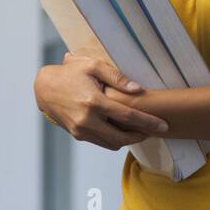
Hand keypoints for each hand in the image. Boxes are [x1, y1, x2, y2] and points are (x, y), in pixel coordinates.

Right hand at [33, 53, 168, 148]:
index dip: (148, 122)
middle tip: (154, 130)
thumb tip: (138, 89)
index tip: (163, 126)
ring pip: (112, 143)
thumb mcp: (93, 66)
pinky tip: (122, 129)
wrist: (45, 88)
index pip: (128, 116)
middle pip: (122, 137)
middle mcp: (87, 120)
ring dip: (128, 140)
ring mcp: (81, 130)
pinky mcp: (77, 135)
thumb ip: (117, 77)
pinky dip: (114, 139)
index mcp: (94, 102)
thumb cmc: (71, 73)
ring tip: (140, 130)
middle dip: (141, 136)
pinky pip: (101, 142)